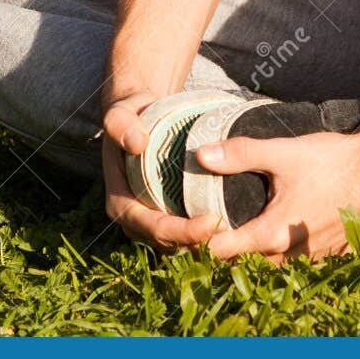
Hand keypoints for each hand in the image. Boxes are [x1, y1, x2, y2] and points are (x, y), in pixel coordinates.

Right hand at [101, 92, 222, 253]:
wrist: (139, 116)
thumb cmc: (131, 115)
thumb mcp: (120, 113)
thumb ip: (120, 124)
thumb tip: (138, 143)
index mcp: (120, 204)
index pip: (154, 228)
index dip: (183, 231)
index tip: (213, 221)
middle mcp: (135, 220)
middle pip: (170, 243)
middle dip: (201, 242)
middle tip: (234, 232)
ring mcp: (151, 221)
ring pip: (180, 245)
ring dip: (207, 243)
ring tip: (239, 235)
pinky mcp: (167, 215)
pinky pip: (186, 234)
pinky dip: (206, 235)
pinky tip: (233, 228)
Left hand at [195, 127, 359, 262]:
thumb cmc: (337, 162)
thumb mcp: (284, 153)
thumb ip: (241, 154)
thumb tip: (202, 155)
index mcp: (273, 233)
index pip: (222, 251)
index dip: (203, 241)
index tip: (198, 226)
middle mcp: (293, 255)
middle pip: (247, 265)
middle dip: (230, 252)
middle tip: (217, 231)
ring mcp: (316, 259)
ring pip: (276, 267)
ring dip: (261, 256)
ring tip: (251, 234)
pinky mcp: (336, 255)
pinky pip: (304, 264)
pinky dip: (291, 254)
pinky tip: (292, 234)